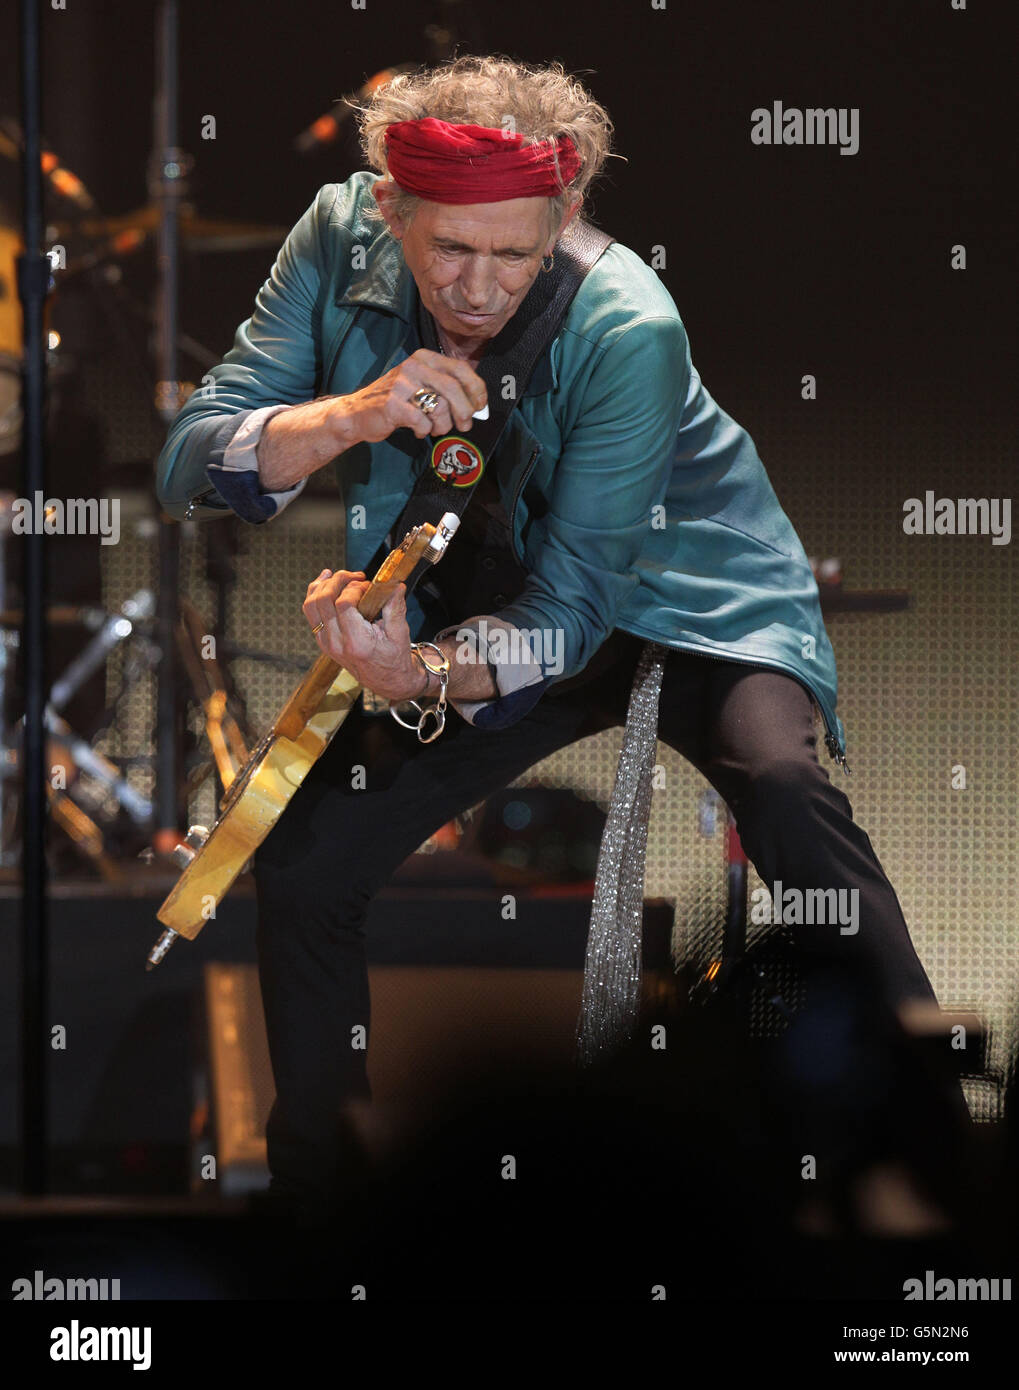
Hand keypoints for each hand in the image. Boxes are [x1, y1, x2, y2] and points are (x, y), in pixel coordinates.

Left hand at [302, 569, 426, 699]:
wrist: (387, 681)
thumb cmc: (395, 659)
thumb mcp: (400, 633)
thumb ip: (395, 606)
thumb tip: (395, 583)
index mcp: (357, 642)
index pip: (344, 603)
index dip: (355, 588)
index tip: (368, 586)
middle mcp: (337, 643)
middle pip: (323, 600)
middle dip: (339, 580)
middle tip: (356, 576)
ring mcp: (326, 643)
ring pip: (311, 605)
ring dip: (322, 585)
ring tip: (337, 575)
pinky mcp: (323, 640)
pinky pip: (311, 613)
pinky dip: (316, 595)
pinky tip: (326, 583)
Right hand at [331, 349, 486, 443]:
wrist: (356, 413)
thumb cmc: (396, 401)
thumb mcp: (421, 384)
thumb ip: (447, 389)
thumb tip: (478, 405)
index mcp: (424, 358)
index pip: (460, 369)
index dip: (476, 389)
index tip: (480, 407)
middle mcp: (413, 366)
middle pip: (453, 389)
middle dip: (465, 412)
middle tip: (465, 425)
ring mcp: (401, 384)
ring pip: (440, 408)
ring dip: (443, 425)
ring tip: (433, 428)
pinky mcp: (392, 404)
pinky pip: (423, 423)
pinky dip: (424, 431)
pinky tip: (416, 430)